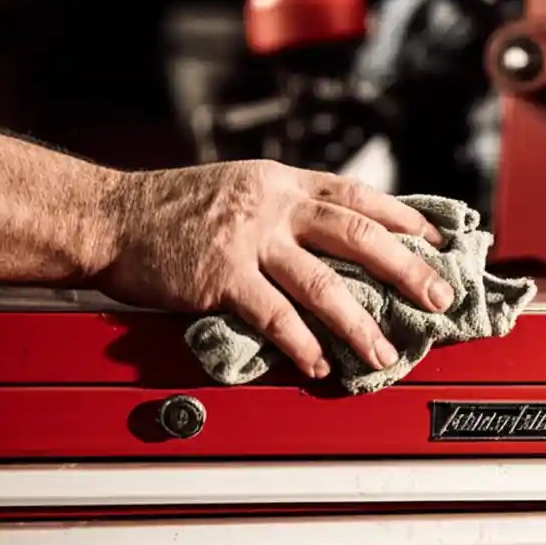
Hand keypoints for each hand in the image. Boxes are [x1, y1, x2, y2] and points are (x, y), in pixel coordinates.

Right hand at [97, 160, 450, 378]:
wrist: (106, 218)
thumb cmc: (171, 211)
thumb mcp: (238, 190)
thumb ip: (287, 208)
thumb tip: (340, 240)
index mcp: (282, 182)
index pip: (358, 196)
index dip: (404, 220)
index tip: (439, 243)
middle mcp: (272, 205)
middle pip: (356, 235)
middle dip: (406, 269)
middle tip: (439, 298)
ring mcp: (247, 239)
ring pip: (322, 283)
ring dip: (359, 322)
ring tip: (384, 352)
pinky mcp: (220, 275)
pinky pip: (273, 315)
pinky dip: (301, 342)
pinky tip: (320, 362)